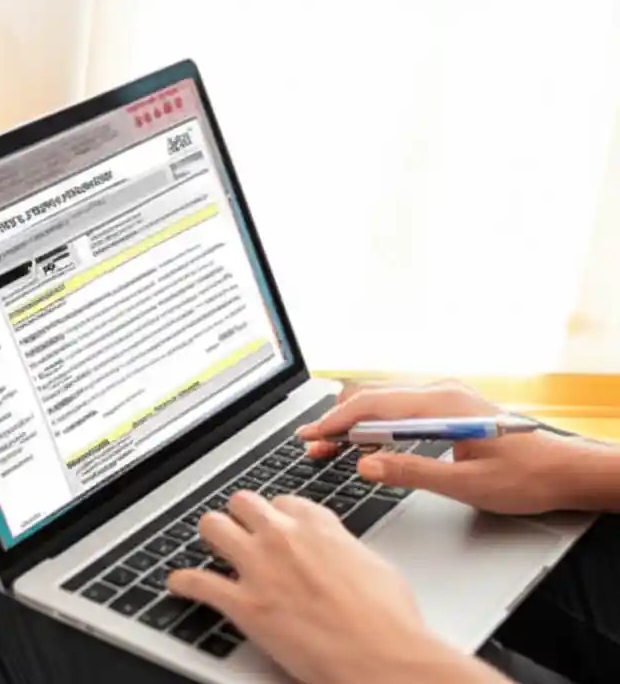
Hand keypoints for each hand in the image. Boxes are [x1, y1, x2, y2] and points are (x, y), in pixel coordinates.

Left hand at [168, 492, 506, 683]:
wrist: (382, 657)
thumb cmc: (389, 620)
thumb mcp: (373, 564)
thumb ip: (342, 548)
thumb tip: (335, 552)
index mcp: (318, 525)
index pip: (283, 502)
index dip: (277, 517)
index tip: (275, 527)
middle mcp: (283, 537)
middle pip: (242, 502)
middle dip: (240, 517)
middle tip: (241, 533)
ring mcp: (259, 567)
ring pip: (212, 526)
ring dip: (211, 537)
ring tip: (212, 550)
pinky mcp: (243, 603)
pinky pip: (196, 581)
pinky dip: (183, 584)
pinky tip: (180, 585)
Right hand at [297, 381, 596, 514]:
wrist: (565, 471)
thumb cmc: (526, 478)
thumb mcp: (466, 484)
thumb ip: (412, 472)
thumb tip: (366, 466)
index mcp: (443, 404)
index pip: (374, 406)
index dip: (336, 422)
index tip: (309, 436)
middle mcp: (441, 392)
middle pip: (373, 397)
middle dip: (337, 421)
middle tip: (312, 446)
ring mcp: (444, 397)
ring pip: (383, 400)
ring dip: (354, 422)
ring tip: (330, 446)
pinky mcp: (446, 408)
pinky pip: (398, 407)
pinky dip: (373, 423)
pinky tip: (364, 443)